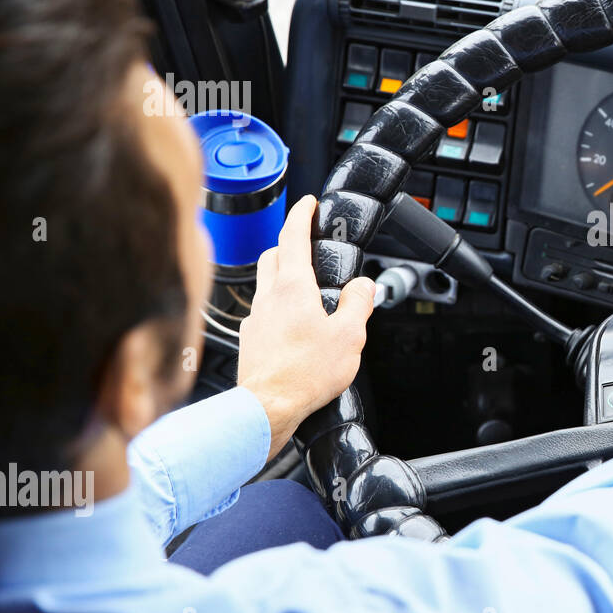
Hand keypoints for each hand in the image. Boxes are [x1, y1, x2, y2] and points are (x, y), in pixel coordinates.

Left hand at [236, 195, 376, 456]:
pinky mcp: (248, 342)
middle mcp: (268, 298)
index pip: (293, 236)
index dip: (302, 214)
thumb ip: (358, 304)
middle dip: (287, 244)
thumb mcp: (349, 336)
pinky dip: (274, 310)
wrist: (266, 408)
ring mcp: (254, 319)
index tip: (308, 204)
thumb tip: (363, 286)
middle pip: (272, 255)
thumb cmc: (304, 374)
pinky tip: (288, 327)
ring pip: (264, 283)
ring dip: (280, 276)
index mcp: (293, 288)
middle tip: (305, 245)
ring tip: (302, 290)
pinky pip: (261, 314)